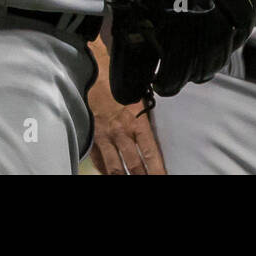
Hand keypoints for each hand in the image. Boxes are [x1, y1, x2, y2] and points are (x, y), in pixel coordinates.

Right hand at [87, 38, 165, 174]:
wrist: (92, 72)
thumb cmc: (118, 81)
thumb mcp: (138, 95)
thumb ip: (146, 113)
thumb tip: (156, 124)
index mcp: (136, 121)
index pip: (150, 152)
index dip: (157, 169)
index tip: (163, 178)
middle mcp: (121, 133)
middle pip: (134, 164)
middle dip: (142, 177)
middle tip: (149, 182)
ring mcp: (105, 137)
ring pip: (115, 167)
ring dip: (123, 178)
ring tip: (130, 183)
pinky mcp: (92, 137)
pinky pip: (99, 160)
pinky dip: (104, 170)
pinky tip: (109, 175)